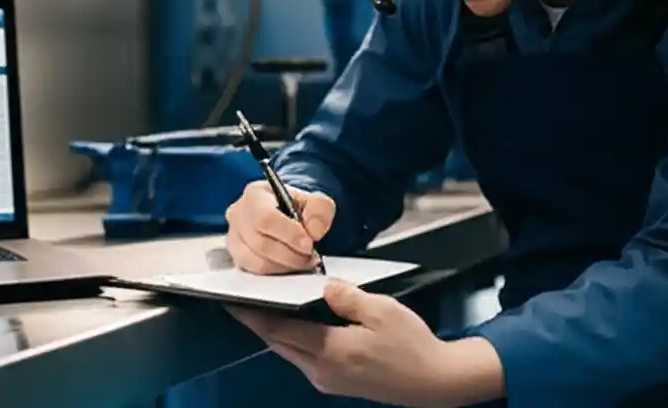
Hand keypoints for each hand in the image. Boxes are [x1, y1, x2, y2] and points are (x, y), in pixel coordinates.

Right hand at [225, 181, 334, 273]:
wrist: (286, 216)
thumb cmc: (296, 207)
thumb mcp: (315, 201)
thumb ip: (320, 210)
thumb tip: (314, 230)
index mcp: (254, 195)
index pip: (265, 218)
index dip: (288, 234)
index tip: (308, 244)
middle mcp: (238, 215)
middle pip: (260, 243)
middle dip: (290, 254)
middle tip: (310, 256)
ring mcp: (234, 238)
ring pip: (257, 261)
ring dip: (285, 266)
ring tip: (303, 261)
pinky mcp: (237, 258)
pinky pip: (255, 272)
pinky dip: (277, 272)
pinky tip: (290, 266)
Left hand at [228, 279, 504, 406]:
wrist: (435, 382)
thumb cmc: (411, 344)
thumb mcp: (381, 311)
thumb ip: (346, 297)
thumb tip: (322, 285)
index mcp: (329, 351)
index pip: (278, 329)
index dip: (252, 313)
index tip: (232, 299)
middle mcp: (321, 370)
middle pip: (277, 342)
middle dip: (257, 321)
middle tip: (240, 298)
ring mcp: (327, 379)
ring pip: (288, 351)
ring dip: (274, 330)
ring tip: (263, 305)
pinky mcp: (335, 382)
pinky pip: (302, 357)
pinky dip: (291, 339)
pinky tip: (294, 322)